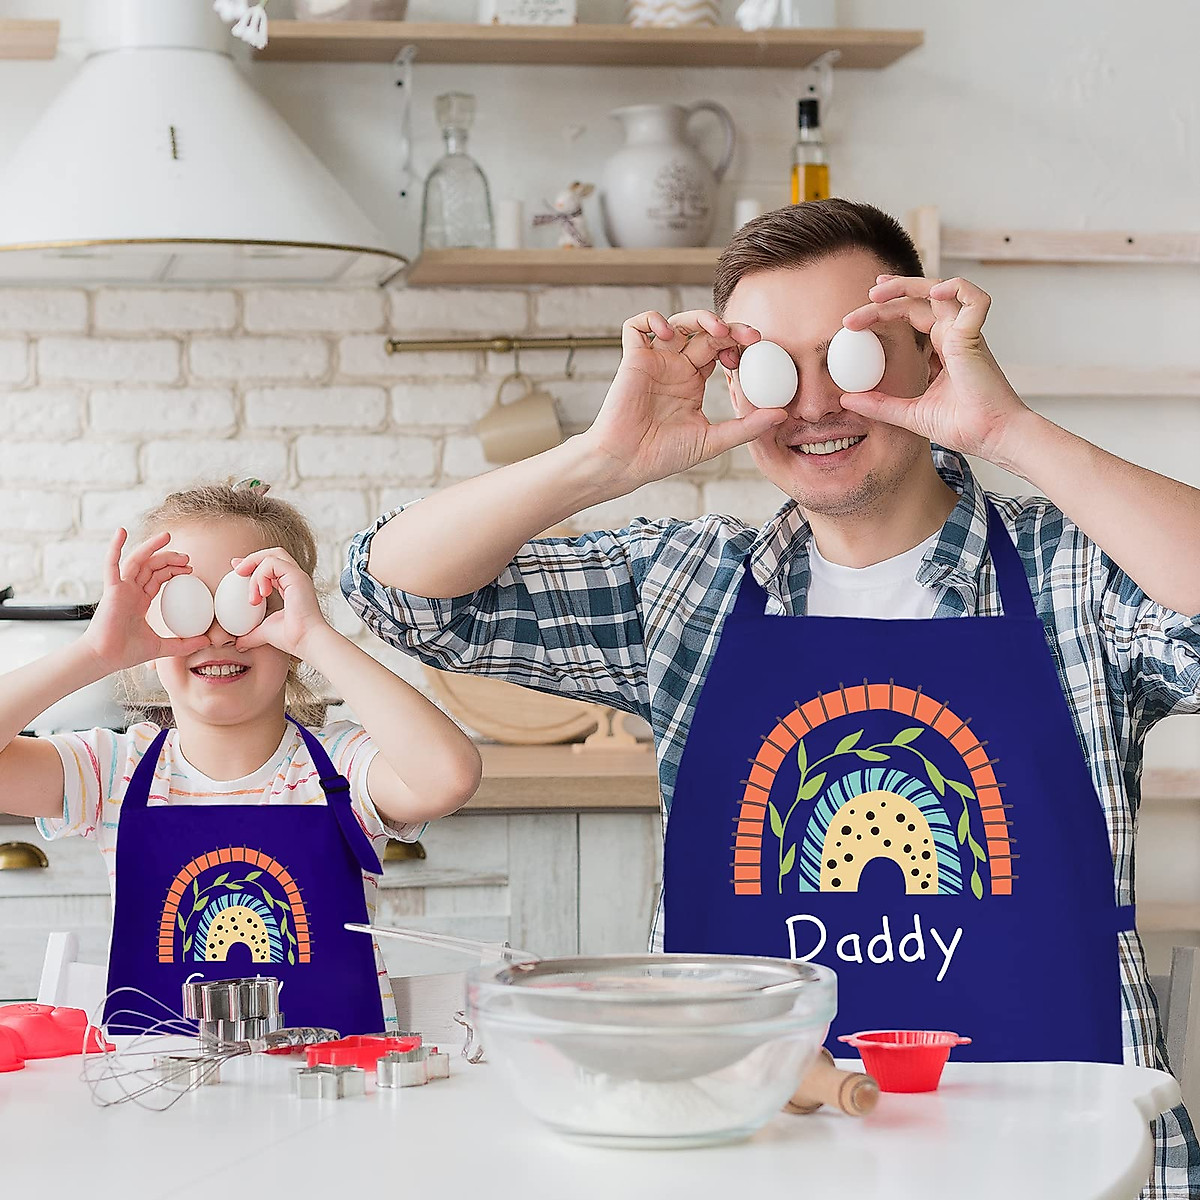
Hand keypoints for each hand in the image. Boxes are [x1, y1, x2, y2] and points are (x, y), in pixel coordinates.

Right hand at [81, 529, 210, 672]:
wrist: (106, 658)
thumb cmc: (127, 652)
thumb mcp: (164, 647)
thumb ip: (185, 644)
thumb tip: (208, 642)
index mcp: (140, 601)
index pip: (158, 577)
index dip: (173, 570)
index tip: (190, 569)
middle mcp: (130, 591)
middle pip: (151, 566)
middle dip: (169, 558)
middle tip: (187, 557)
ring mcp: (120, 589)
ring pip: (137, 560)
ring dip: (151, 547)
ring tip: (167, 537)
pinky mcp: (111, 589)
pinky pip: (111, 564)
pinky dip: (115, 547)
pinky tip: (121, 532)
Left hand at [231, 548, 328, 657]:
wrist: (305, 641)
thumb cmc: (293, 638)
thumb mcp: (264, 632)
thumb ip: (251, 633)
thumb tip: (239, 643)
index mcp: (290, 587)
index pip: (271, 567)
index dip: (252, 565)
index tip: (237, 571)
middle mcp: (295, 579)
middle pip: (273, 554)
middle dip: (252, 559)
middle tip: (238, 571)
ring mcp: (297, 576)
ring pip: (271, 556)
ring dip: (255, 569)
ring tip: (252, 592)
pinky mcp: (296, 576)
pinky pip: (272, 563)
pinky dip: (261, 575)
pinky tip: (260, 594)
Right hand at [580, 309, 787, 487]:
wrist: (627, 463)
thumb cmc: (662, 456)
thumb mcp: (712, 441)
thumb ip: (746, 427)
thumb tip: (781, 414)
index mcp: (692, 381)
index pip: (720, 349)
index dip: (738, 344)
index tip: (755, 352)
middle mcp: (674, 367)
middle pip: (704, 331)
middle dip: (729, 328)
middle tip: (750, 336)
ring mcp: (654, 361)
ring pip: (677, 322)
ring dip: (700, 318)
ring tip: (716, 329)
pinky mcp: (632, 360)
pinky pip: (636, 326)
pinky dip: (651, 319)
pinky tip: (669, 333)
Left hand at [839, 276, 1032, 466]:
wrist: (990, 438)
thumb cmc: (963, 426)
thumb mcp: (909, 413)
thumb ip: (879, 404)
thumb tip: (847, 399)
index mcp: (941, 348)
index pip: (911, 315)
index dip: (885, 310)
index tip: (854, 321)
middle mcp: (954, 336)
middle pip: (921, 298)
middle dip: (890, 293)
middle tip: (863, 298)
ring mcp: (966, 334)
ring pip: (943, 289)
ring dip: (910, 284)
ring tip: (879, 291)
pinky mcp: (975, 337)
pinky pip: (975, 299)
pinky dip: (957, 287)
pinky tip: (934, 292)